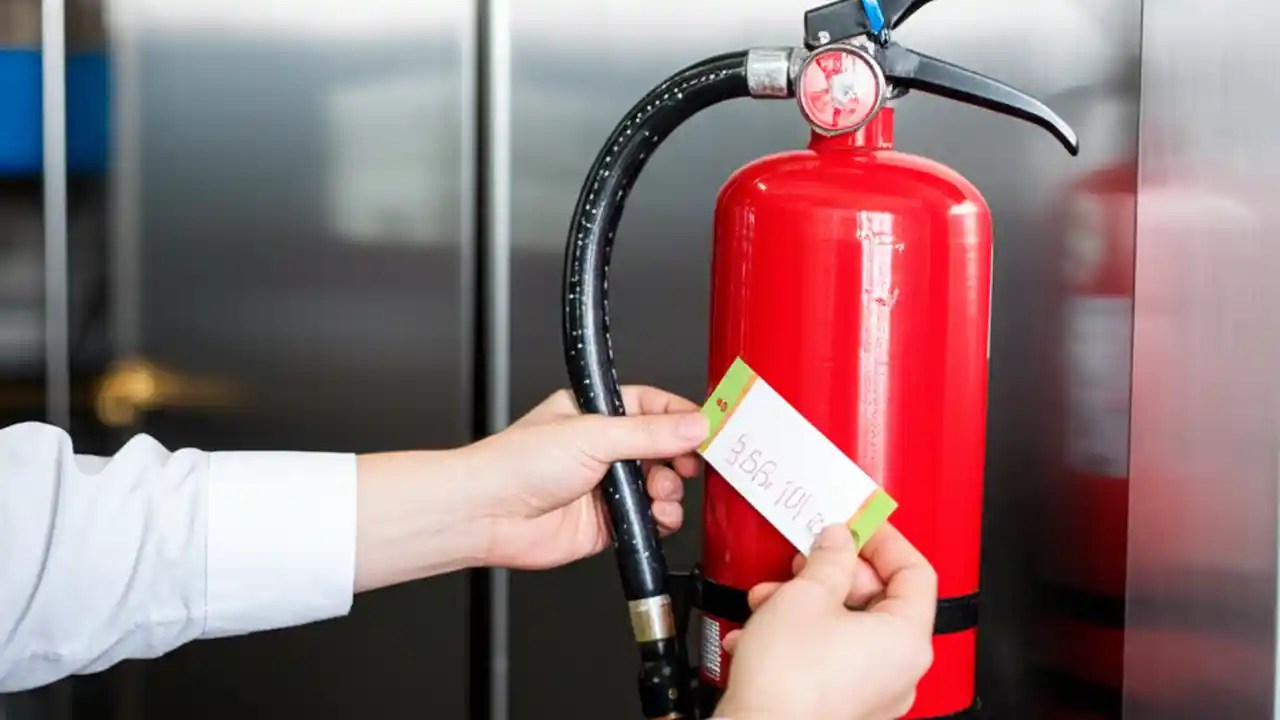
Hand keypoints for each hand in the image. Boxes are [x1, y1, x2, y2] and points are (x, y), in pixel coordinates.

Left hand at [353, 385, 705, 591]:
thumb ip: (649, 433)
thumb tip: (693, 424)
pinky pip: (647, 519)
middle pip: (663, 448)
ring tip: (660, 492)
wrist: (488, 514)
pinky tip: (656, 517)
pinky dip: (660, 520)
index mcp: (597, 412)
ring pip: (660, 485)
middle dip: (681, 458)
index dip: (684, 417)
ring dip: (670, 491)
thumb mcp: (592, 435)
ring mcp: (606, 486)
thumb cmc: (516, 464)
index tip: (710, 427)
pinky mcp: (606, 522)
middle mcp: (603, 447)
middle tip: (692, 464)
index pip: (654, 407)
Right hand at [714, 524, 936, 719]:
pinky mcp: (844, 703)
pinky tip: (765, 631)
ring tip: (770, 599)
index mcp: (907, 639)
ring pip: (847, 626)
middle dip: (833, 574)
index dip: (884, 540)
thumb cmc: (788, 679)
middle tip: (806, 559)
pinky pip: (831, 655)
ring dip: (807, 603)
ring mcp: (873, 691)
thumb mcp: (806, 594)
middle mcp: (899, 669)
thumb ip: (830, 558)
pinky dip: (801, 636)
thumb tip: (838, 541)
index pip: (915, 572)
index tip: (858, 524)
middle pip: (878, 599)